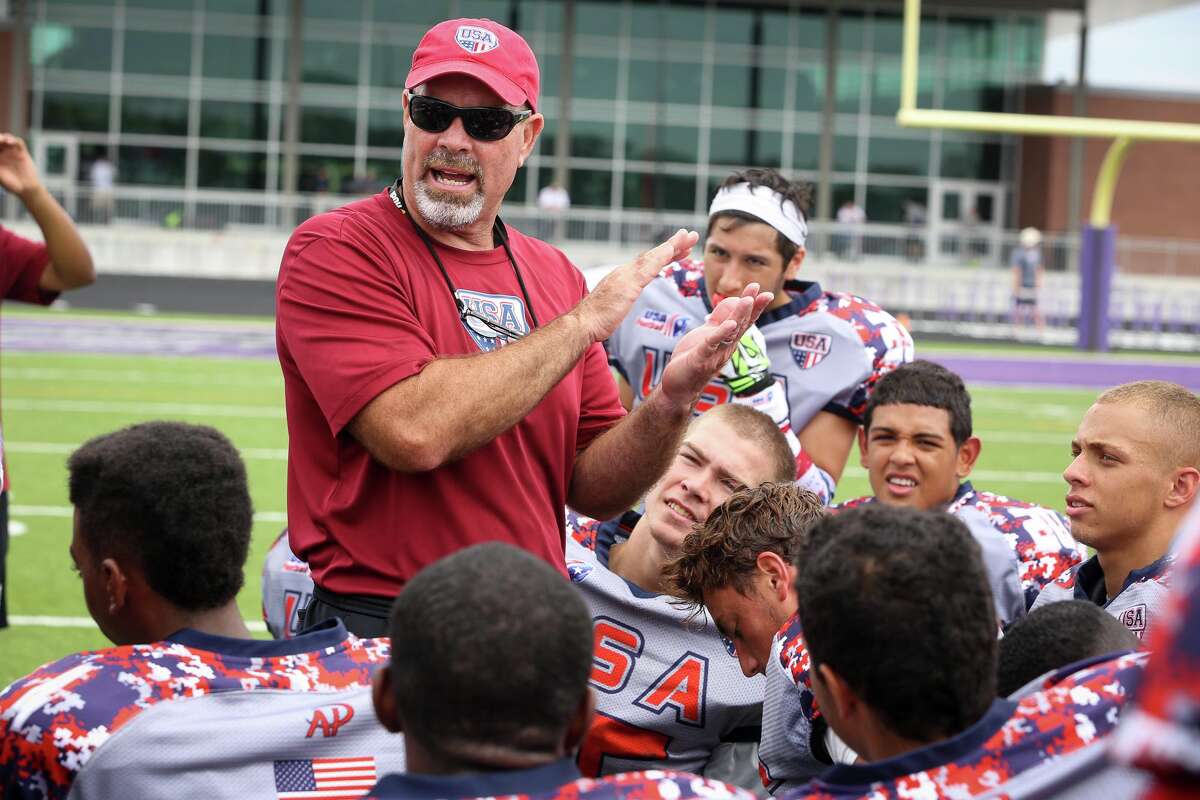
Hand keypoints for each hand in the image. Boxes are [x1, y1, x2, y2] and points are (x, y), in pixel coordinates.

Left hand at [0, 134, 42, 199]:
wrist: (26, 188)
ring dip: (3, 137)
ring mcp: (12, 151)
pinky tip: (10, 142)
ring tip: (0, 139)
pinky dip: (14, 140)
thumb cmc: (10, 184)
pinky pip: (18, 142)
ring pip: (6, 139)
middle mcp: (2, 152)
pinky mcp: (22, 152)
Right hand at [571, 228, 698, 342]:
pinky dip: (661, 257)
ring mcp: (626, 276)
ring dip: (672, 245)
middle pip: (653, 255)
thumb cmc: (597, 318)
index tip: (680, 249)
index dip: (665, 254)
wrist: (582, 323)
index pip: (648, 262)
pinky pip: (648, 268)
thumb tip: (625, 298)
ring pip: (653, 256)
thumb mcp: (614, 304)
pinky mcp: (628, 284)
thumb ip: (621, 297)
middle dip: (673, 245)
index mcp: (624, 276)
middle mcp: (625, 271)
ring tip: (688, 237)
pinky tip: (672, 250)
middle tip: (691, 235)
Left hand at [658, 283, 773, 407]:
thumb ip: (720, 320)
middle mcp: (726, 346)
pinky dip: (721, 334)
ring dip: (739, 316)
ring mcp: (715, 353)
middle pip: (742, 324)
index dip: (752, 304)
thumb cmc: (694, 358)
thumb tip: (735, 300)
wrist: (679, 387)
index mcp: (727, 339)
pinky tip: (729, 325)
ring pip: (731, 332)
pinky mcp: (701, 359)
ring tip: (747, 300)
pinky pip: (712, 345)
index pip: (743, 319)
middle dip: (752, 307)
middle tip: (763, 291)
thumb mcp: (708, 334)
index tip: (759, 288)